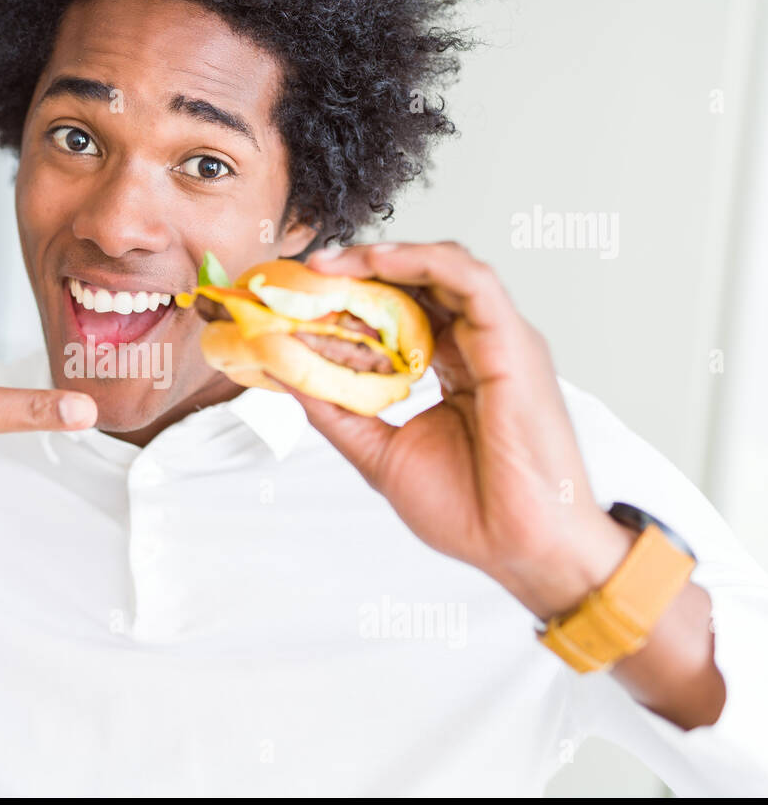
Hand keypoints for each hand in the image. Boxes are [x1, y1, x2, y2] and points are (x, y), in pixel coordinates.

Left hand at [276, 241, 635, 619]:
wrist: (519, 547)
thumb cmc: (468, 510)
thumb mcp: (380, 453)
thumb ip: (337, 411)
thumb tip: (284, 374)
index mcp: (454, 368)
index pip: (403, 311)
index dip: (353, 296)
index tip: (302, 295)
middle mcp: (478, 346)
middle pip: (419, 282)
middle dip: (360, 268)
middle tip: (307, 269)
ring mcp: (499, 341)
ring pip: (443, 268)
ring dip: (383, 257)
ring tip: (329, 263)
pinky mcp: (514, 344)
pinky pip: (470, 281)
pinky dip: (422, 261)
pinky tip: (377, 261)